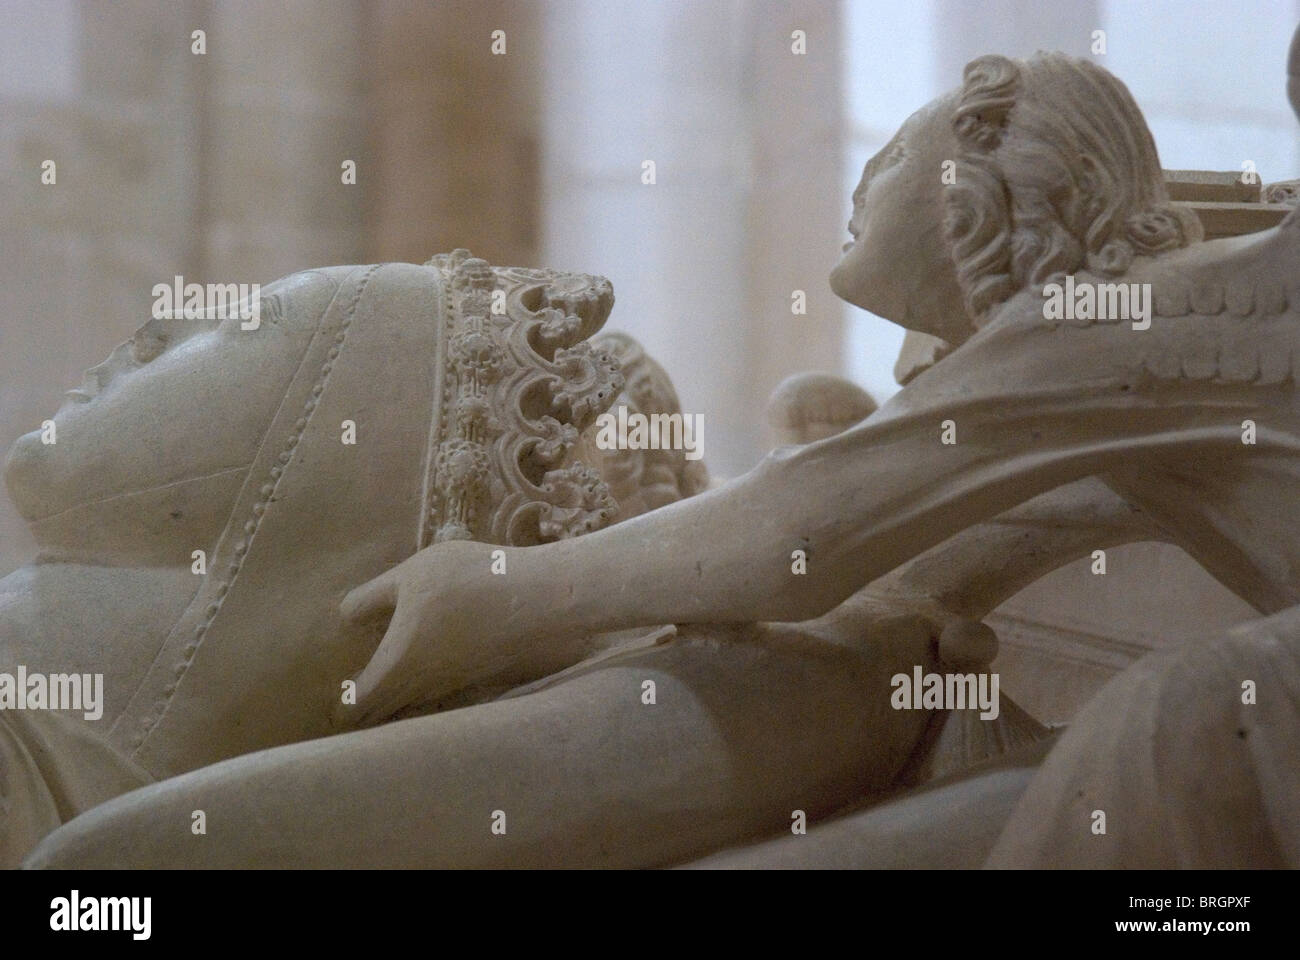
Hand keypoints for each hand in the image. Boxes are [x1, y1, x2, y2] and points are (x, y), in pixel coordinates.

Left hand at [335, 540, 505, 726]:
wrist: (537, 599)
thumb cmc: (467, 583)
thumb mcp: (410, 576)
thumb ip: (371, 597)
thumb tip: (345, 617)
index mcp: (396, 667)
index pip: (356, 707)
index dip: (339, 706)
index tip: (331, 696)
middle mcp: (421, 688)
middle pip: (382, 714)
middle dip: (363, 709)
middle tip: (347, 692)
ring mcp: (451, 687)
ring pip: (410, 706)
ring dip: (393, 699)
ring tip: (380, 680)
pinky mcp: (474, 678)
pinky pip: (435, 694)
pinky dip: (421, 688)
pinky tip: (424, 662)